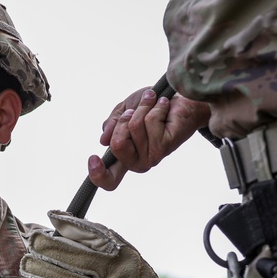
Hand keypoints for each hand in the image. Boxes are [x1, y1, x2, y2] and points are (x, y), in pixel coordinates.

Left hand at [19, 211, 202, 277]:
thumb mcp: (125, 253)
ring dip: (36, 268)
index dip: (64, 225)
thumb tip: (57, 217)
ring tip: (27, 262)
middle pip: (67, 257)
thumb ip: (95, 235)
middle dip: (43, 246)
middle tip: (32, 241)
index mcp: (120, 259)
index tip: (49, 219)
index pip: (87, 235)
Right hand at [91, 87, 209, 190]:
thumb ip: (111, 124)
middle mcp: (138, 162)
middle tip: (133, 111)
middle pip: (117, 145)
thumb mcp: (123, 110)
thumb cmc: (152, 105)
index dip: (98, 174)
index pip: (109, 180)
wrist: (183, 98)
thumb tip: (103, 140)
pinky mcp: (165, 145)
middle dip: (123, 120)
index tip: (93, 158)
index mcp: (125, 157)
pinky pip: (150, 121)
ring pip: (134, 128)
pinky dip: (155, 106)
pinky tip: (164, 106)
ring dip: (142, 108)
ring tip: (152, 103)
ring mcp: (152, 156)